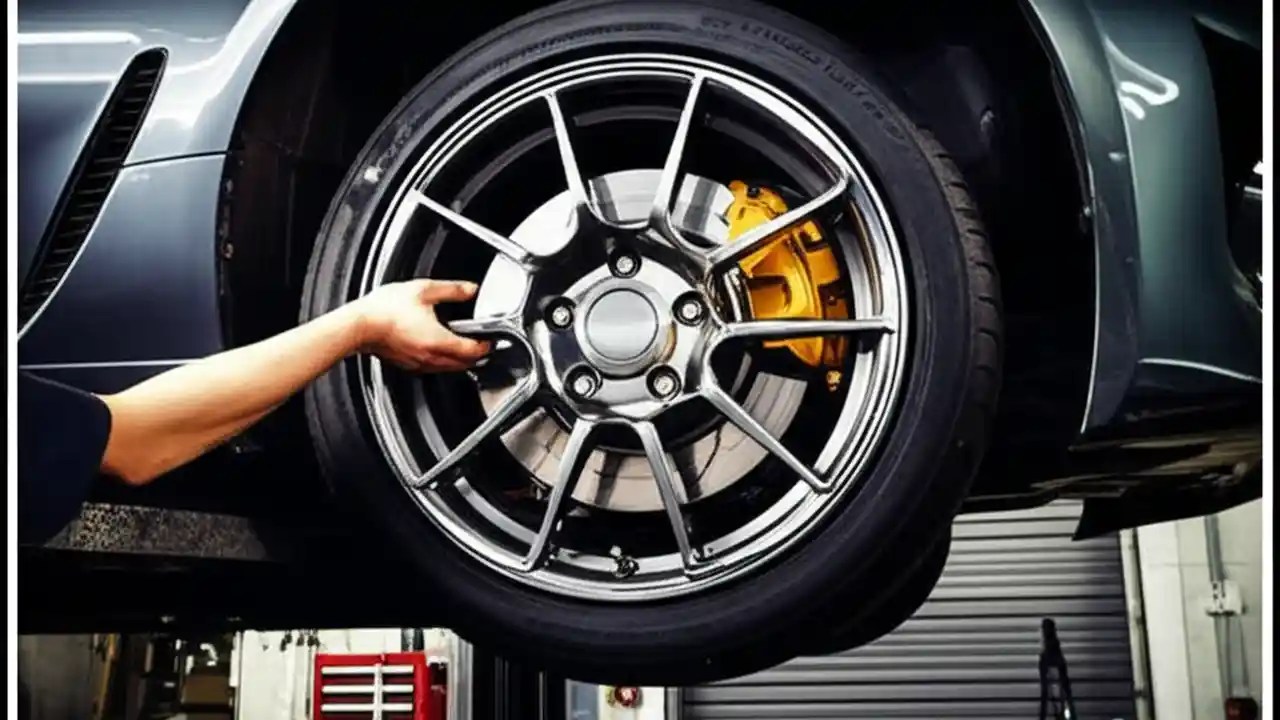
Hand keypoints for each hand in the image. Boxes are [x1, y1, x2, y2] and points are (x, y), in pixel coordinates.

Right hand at [351, 279, 490, 370]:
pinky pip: (431, 368)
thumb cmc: (384, 310)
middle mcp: (431, 357)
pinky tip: (436, 350)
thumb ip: (451, 289)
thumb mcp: (423, 290)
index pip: (473, 351)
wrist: (358, 326)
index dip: (486, 346)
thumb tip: (469, 289)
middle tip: (480, 345)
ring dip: (459, 361)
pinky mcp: (406, 365)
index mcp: (439, 341)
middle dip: (475, 356)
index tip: (490, 340)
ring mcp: (418, 364)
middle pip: (463, 364)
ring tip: (462, 348)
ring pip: (448, 369)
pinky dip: (440, 362)